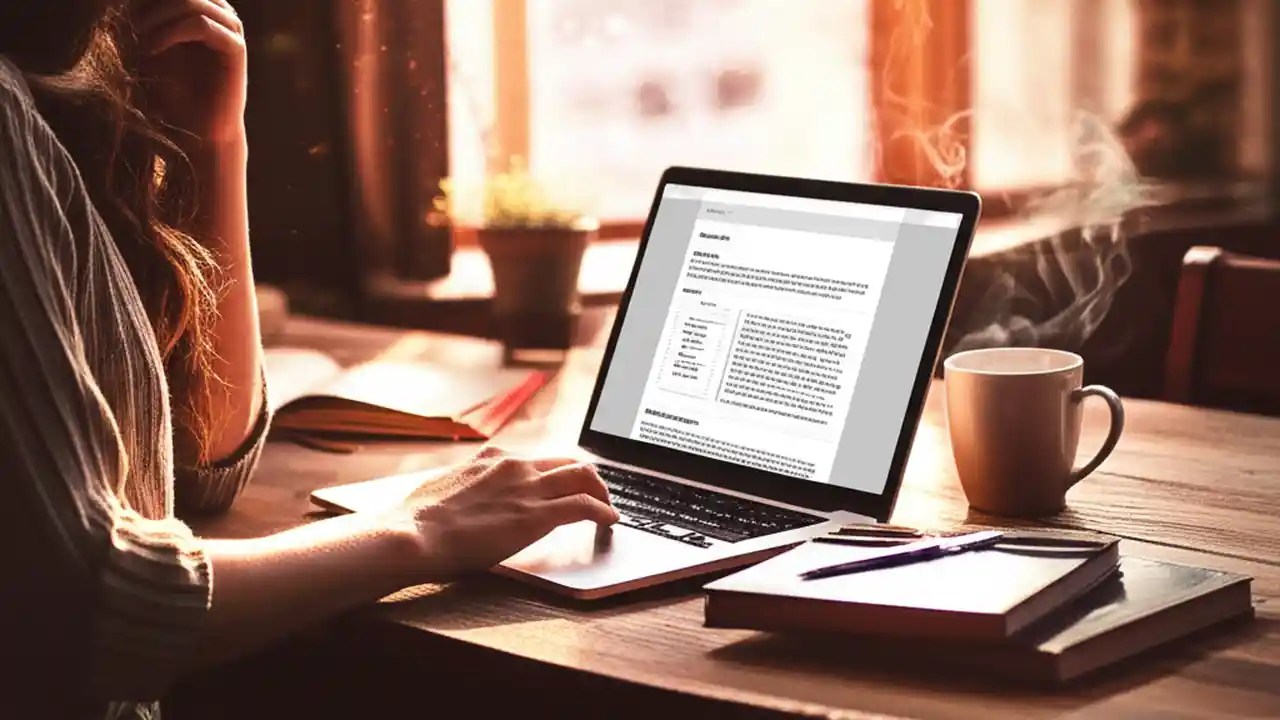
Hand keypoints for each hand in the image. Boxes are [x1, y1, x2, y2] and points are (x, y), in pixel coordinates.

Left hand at [131, 0, 247, 146]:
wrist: (197, 132)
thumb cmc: (169, 92)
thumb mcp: (147, 47)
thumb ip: (142, 19)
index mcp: (202, 7)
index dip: (141, 0)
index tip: (115, 16)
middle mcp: (220, 12)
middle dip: (148, 4)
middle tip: (123, 24)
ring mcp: (231, 28)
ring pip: (190, 1)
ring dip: (156, 17)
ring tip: (135, 38)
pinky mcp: (236, 48)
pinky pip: (200, 25)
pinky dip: (170, 33)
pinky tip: (151, 50)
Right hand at [396, 447, 618, 580]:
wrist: (412, 534)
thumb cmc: (418, 520)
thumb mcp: (445, 488)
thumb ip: (465, 486)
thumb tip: (463, 496)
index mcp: (492, 457)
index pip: (539, 457)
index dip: (559, 470)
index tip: (566, 481)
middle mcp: (514, 465)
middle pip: (568, 461)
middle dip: (587, 477)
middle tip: (596, 494)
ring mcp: (527, 488)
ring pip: (583, 477)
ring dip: (601, 492)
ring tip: (608, 507)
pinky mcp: (536, 515)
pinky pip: (583, 506)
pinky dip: (602, 511)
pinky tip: (609, 521)